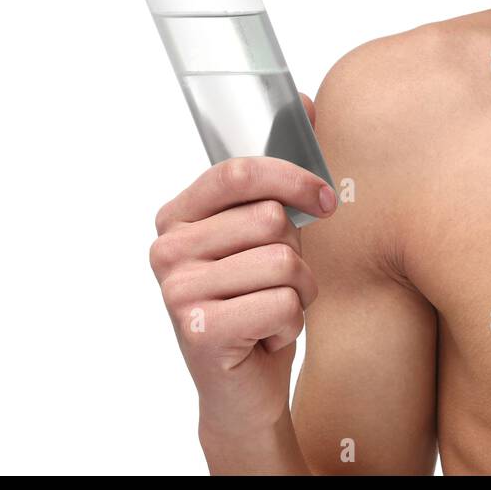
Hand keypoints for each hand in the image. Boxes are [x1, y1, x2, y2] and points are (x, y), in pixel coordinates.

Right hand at [149, 91, 335, 438]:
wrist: (244, 387)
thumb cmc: (261, 296)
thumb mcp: (271, 231)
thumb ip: (280, 173)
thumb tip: (308, 102)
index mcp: (179, 216)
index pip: (239, 172)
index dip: (292, 179)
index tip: (323, 200)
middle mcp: (167, 250)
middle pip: (270, 220)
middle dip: (296, 254)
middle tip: (279, 281)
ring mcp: (177, 292)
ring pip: (283, 263)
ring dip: (298, 291)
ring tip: (273, 308)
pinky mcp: (199, 331)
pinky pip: (284, 304)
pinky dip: (291, 323)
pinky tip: (265, 335)